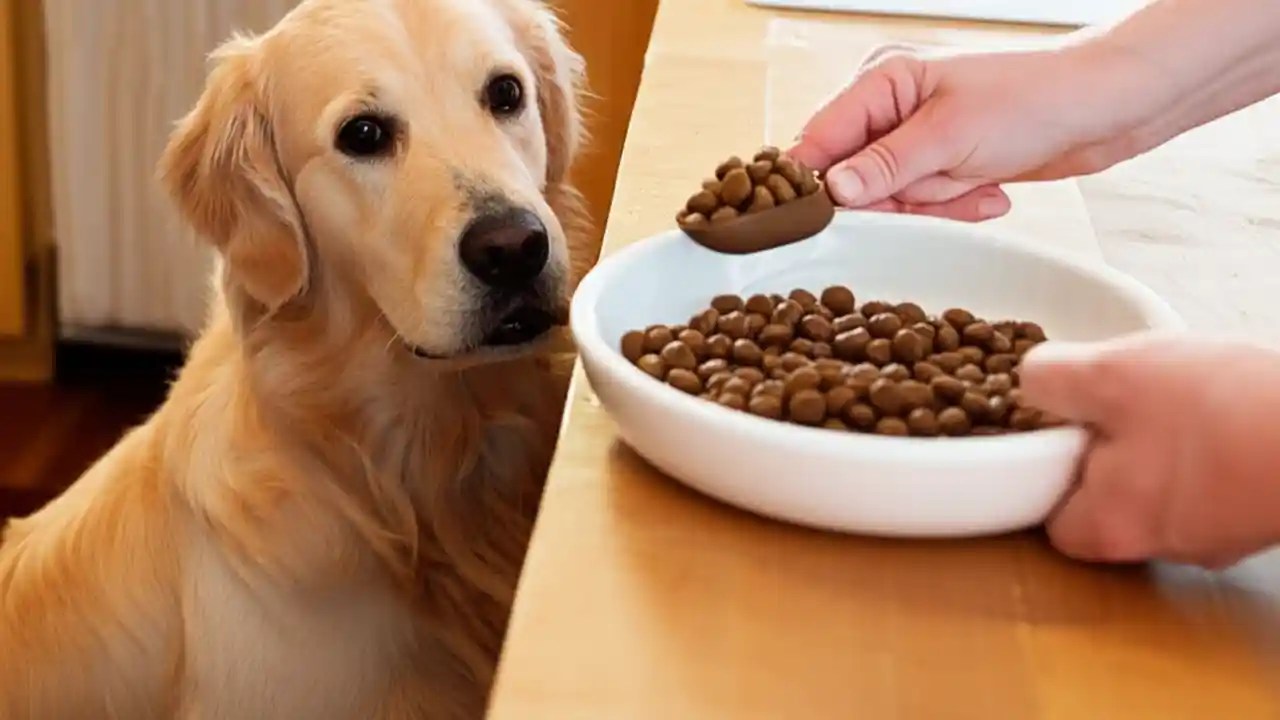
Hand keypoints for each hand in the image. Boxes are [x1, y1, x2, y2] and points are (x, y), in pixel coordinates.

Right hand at [787, 44, 1158, 221]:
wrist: (1107, 107)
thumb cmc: (1034, 101)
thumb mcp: (950, 137)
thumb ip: (885, 167)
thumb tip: (832, 191)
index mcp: (882, 81)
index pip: (820, 139)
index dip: (818, 184)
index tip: (825, 221)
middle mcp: (892, 108)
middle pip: (853, 178)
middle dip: (893, 200)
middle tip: (934, 195)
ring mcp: (919, 138)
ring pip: (891, 198)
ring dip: (934, 205)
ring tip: (976, 187)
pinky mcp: (945, 163)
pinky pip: (926, 203)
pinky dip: (956, 207)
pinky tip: (991, 193)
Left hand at [1020, 333, 1279, 567]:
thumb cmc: (1222, 409)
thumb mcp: (1113, 375)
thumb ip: (1052, 382)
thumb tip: (1023, 384)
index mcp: (1108, 528)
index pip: (1047, 516)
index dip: (1044, 468)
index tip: (1054, 425)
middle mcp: (1159, 547)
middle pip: (1104, 501)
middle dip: (1105, 450)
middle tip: (1116, 400)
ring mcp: (1216, 535)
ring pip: (1161, 488)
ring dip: (1159, 445)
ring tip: (1171, 397)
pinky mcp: (1257, 512)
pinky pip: (1212, 479)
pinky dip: (1207, 447)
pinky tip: (1219, 408)